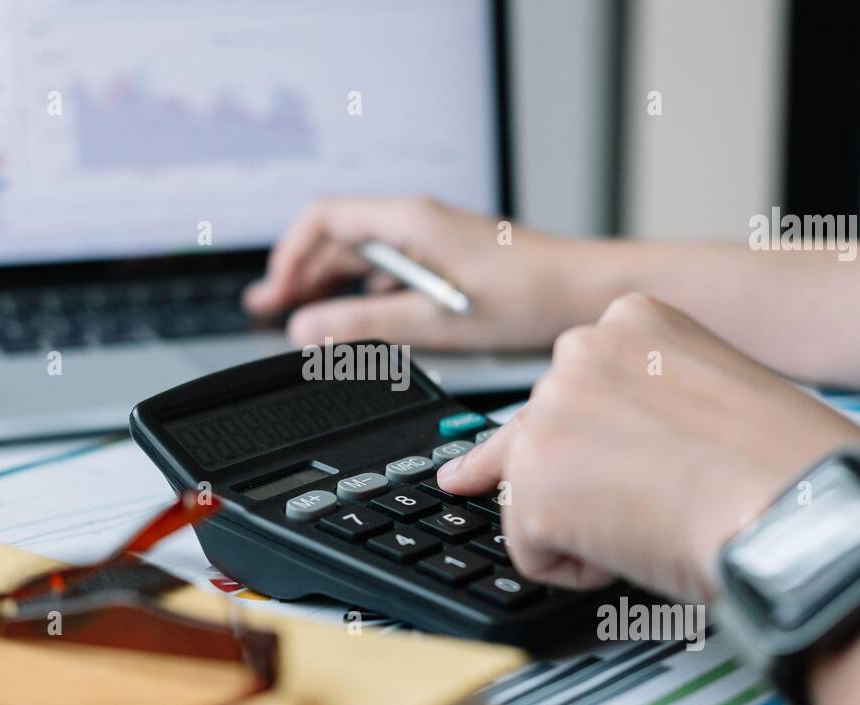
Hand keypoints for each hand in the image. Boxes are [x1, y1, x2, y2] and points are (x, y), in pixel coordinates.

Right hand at [244, 196, 610, 349]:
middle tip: (272, 311)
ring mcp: (434, 237)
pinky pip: (391, 265)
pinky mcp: (450, 256)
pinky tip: (363, 315)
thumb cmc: (528, 297)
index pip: (323, 219)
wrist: (587, 290)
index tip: (275, 293)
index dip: (289, 254)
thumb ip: (366, 325)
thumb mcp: (436, 320)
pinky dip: (365, 289)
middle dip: (301, 272)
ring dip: (330, 282)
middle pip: (338, 237)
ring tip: (305, 315)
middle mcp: (417, 221)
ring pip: (363, 253)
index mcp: (408, 222)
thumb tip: (306, 329)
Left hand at [437, 294, 859, 603]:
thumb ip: (652, 394)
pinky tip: (642, 548)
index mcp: (631, 321)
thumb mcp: (717, 385)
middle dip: (584, 480)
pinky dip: (579, 572)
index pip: (575, 390)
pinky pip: (532, 552)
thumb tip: (609, 439)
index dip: (608, 444)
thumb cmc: (792, 466)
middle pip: (542, 438)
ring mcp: (549, 416)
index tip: (650, 461)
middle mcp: (578, 351)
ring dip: (583, 523)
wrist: (805, 511)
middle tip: (659, 498)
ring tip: (658, 519)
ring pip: (531, 493)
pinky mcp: (533, 487)